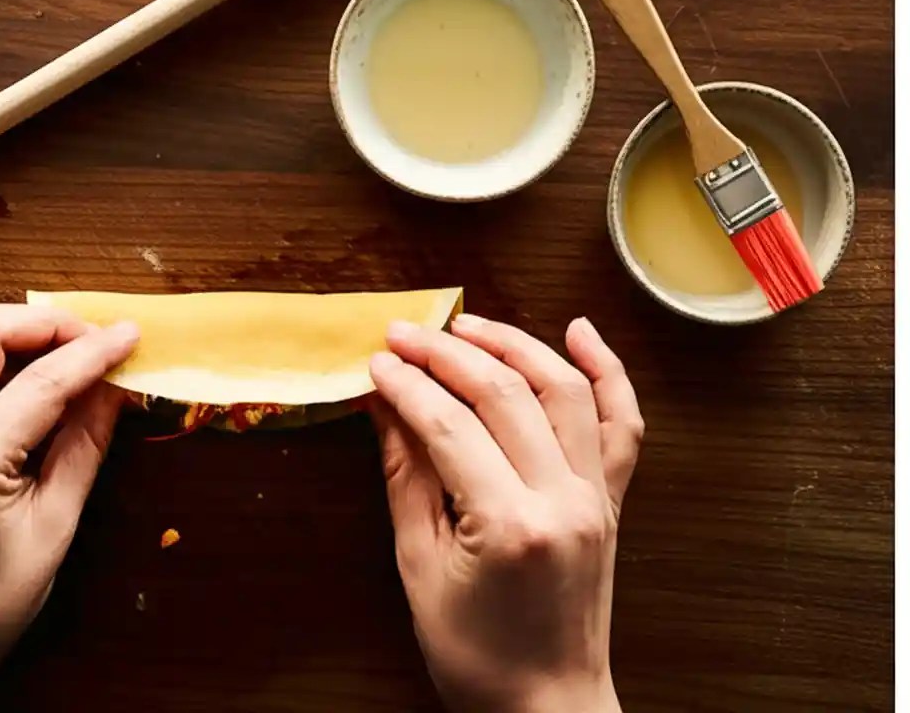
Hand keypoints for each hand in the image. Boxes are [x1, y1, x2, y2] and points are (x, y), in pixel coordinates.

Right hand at [368, 315, 642, 712]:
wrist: (548, 707)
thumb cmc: (476, 655)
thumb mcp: (420, 568)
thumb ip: (406, 478)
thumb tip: (384, 407)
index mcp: (509, 525)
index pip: (449, 424)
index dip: (406, 385)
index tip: (376, 362)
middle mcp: (563, 500)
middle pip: (504, 394)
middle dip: (447, 353)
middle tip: (405, 334)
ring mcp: (597, 497)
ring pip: (564, 390)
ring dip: (515, 344)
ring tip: (468, 325)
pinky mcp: (613, 501)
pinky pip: (622, 422)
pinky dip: (608, 371)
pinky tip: (580, 331)